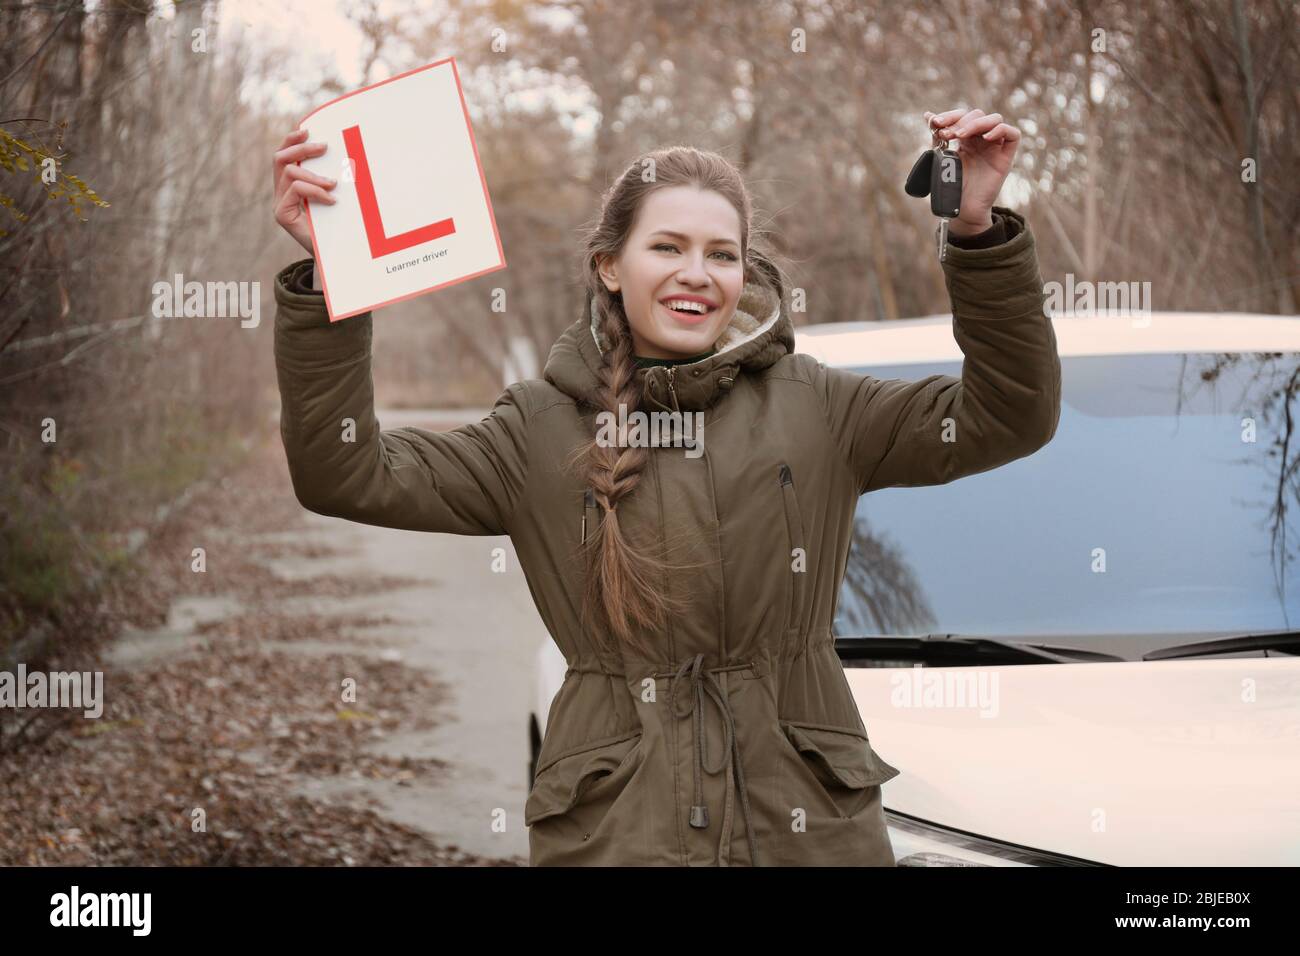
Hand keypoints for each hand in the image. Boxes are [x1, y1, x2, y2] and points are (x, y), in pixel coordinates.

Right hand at [272, 128, 336, 255]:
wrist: (334, 257)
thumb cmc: (338, 227)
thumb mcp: (335, 198)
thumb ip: (330, 181)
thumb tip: (345, 157)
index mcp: (289, 186)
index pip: (283, 156)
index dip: (292, 140)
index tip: (307, 129)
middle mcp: (280, 193)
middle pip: (280, 158)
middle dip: (301, 148)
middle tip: (324, 146)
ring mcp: (279, 204)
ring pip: (288, 172)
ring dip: (314, 175)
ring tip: (333, 184)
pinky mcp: (281, 215)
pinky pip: (295, 190)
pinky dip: (315, 191)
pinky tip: (331, 201)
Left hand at [923, 108, 1020, 234]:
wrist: (961, 208)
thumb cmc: (952, 185)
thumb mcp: (942, 157)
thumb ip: (938, 137)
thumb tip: (928, 115)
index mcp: (966, 138)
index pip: (962, 116)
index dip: (949, 116)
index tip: (934, 123)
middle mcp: (981, 139)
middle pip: (977, 114)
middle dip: (959, 121)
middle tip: (947, 134)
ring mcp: (995, 146)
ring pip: (994, 119)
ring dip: (976, 123)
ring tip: (961, 135)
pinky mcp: (1006, 156)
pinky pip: (1012, 134)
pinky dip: (1000, 130)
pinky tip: (986, 137)